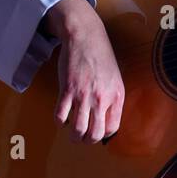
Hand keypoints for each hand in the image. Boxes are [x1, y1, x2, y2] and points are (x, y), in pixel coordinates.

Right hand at [43, 0, 123, 142]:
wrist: (86, 37)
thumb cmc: (101, 57)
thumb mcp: (115, 78)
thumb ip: (112, 97)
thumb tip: (107, 118)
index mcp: (116, 96)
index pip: (112, 128)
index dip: (103, 135)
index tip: (96, 132)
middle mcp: (102, 98)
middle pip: (95, 134)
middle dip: (87, 141)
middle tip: (82, 138)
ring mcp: (84, 95)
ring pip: (78, 129)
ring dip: (73, 136)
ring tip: (71, 134)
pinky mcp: (67, 89)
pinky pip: (61, 115)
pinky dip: (60, 121)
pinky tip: (61, 118)